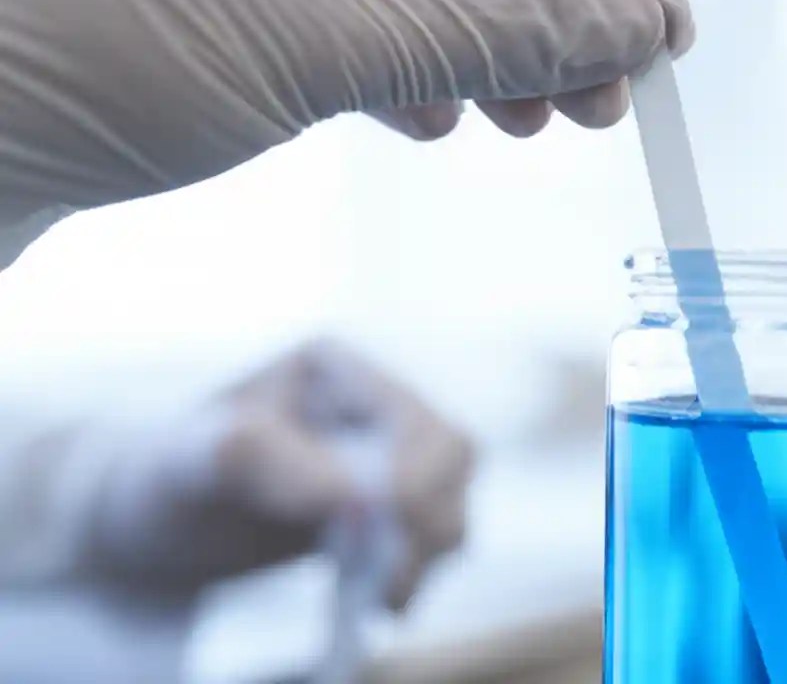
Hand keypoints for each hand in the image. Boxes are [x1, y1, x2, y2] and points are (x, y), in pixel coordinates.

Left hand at [0, 0, 693, 212]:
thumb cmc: (76, 42)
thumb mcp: (335, 26)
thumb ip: (504, 15)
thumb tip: (636, 20)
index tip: (660, 36)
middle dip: (554, 10)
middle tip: (599, 101)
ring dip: (492, 48)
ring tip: (530, 121)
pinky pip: (352, 8)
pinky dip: (409, 64)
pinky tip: (426, 117)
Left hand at [86, 340, 474, 608]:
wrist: (150, 523)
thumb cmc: (163, 473)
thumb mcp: (194, 457)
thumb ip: (268, 461)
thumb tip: (360, 501)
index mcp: (336, 367)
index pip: (415, 418)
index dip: (417, 477)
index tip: (382, 528)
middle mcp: (371, 405)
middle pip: (452, 458)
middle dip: (431, 520)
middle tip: (390, 582)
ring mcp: (384, 458)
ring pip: (451, 501)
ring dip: (428, 553)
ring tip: (381, 601)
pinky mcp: (382, 509)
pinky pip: (429, 538)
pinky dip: (414, 571)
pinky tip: (375, 602)